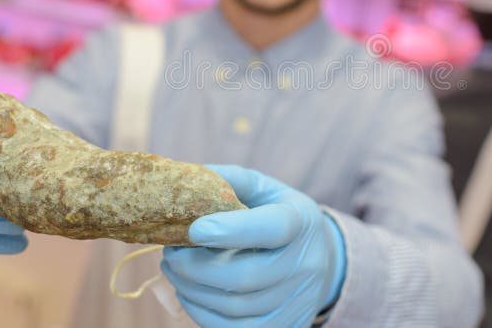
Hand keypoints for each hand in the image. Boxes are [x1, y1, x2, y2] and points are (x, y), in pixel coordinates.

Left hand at [162, 165, 345, 327]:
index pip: (272, 228)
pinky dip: (201, 312)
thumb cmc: (279, 215)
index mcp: (301, 221)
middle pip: (245, 275)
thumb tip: (185, 179)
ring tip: (175, 270)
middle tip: (170, 253)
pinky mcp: (285, 325)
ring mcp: (297, 300)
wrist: (321, 258)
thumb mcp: (264, 189)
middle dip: (196, 267)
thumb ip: (229, 180)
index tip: (193, 230)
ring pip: (234, 306)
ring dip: (192, 290)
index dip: (232, 230)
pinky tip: (189, 292)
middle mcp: (306, 264)